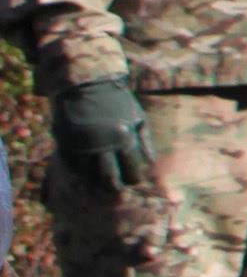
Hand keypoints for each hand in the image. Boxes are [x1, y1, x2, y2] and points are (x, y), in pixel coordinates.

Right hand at [53, 74, 149, 192]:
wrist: (87, 85)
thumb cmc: (117, 102)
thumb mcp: (137, 117)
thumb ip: (146, 141)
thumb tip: (151, 163)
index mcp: (124, 138)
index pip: (131, 170)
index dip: (134, 179)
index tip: (134, 180)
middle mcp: (103, 144)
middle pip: (109, 179)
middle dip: (115, 188)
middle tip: (118, 191)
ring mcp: (83, 145)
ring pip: (88, 176)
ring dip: (96, 183)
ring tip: (102, 183)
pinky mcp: (67, 143)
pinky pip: (72, 167)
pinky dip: (79, 173)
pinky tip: (86, 173)